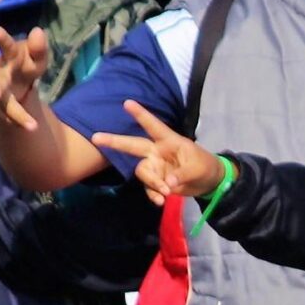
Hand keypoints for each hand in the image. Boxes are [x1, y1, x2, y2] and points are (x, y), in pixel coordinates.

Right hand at [0, 26, 52, 131]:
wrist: (16, 79)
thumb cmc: (27, 63)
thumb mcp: (38, 57)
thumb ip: (39, 48)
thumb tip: (39, 32)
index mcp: (10, 55)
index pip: (7, 46)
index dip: (2, 39)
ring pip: (2, 104)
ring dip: (16, 115)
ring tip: (32, 126)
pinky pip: (3, 114)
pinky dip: (15, 120)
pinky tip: (26, 126)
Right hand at [90, 101, 225, 205]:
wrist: (209, 183)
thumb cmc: (204, 166)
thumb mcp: (197, 168)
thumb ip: (182, 175)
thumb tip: (166, 185)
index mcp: (168, 141)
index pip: (153, 126)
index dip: (140, 114)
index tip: (127, 103)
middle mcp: (157, 151)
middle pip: (132, 145)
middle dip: (114, 141)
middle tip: (96, 138)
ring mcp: (155, 166)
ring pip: (142, 172)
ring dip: (151, 183)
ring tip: (166, 192)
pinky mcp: (156, 181)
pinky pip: (148, 187)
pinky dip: (153, 195)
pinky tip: (161, 201)